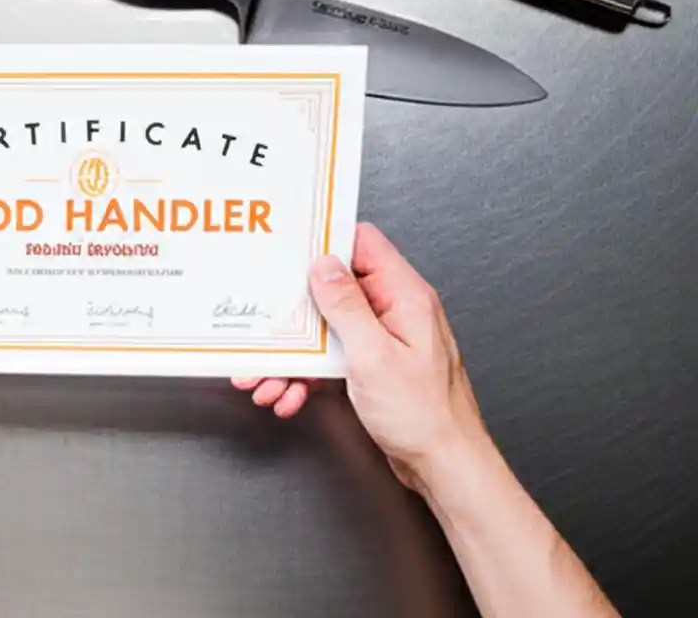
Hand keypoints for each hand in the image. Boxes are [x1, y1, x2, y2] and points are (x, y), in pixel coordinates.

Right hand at [236, 224, 488, 491]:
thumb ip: (346, 305)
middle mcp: (396, 312)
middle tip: (264, 329)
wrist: (445, 466)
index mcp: (404, 297)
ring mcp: (385, 340)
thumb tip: (324, 265)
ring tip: (266, 378)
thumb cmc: (425, 416)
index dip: (326, 242)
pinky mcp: (374, 367)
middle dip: (294, 316)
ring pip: (327, 331)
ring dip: (293, 355)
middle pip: (335, 291)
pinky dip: (306, 376)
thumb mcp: (373, 355)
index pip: (363, 245)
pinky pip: (332, 359)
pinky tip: (290, 395)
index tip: (290, 252)